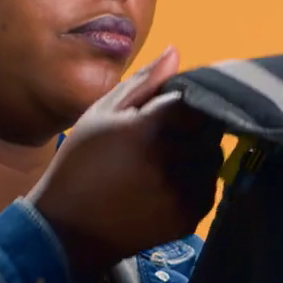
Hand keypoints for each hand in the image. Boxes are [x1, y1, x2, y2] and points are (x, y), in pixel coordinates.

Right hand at [29, 46, 224, 282]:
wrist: (68, 230)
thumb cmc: (80, 164)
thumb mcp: (101, 114)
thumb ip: (143, 83)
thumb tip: (176, 52)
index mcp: (152, 128)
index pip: (199, 100)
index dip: (190, 100)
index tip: (174, 106)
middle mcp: (174, 160)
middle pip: (212, 129)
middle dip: (196, 126)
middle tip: (167, 134)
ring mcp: (184, 192)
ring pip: (214, 159)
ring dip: (198, 154)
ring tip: (165, 160)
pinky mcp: (189, 218)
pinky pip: (209, 188)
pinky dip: (195, 181)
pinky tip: (165, 184)